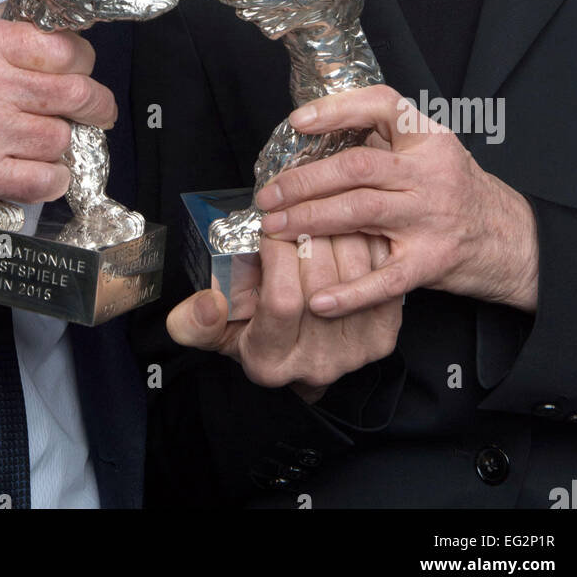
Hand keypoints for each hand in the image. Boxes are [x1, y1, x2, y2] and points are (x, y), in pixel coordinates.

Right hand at [0, 12, 117, 207]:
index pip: (65, 48)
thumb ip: (9, 25)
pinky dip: (53, 178)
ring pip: (62, 138)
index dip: (83, 62)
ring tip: (46, 139)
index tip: (82, 70)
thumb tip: (61, 22)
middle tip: (98, 110)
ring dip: (62, 142)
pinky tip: (43, 170)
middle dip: (96, 104)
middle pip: (76, 93)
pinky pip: (46, 180)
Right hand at [166, 232, 399, 400]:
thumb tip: (209, 302)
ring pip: (356, 275)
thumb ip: (194, 322)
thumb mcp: (211, 330)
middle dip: (310, 235)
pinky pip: (380, 278)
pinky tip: (350, 230)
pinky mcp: (382, 337)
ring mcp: (355, 353)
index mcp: (270, 362)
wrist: (299, 352)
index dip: (277, 254)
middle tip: (299, 211)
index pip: (282, 301)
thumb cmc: (251, 330)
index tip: (270, 227)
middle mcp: (316, 364)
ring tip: (323, 213)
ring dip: (341, 233)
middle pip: (322, 284)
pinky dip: (366, 246)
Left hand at [257, 86, 538, 315]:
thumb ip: (385, 139)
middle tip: (268, 195)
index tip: (297, 122)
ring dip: (309, 220)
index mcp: (428, 138)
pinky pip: (384, 279)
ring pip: (360, 212)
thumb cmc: (459, 191)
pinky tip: (319, 299)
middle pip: (356, 168)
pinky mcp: (431, 262)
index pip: (382, 105)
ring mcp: (431, 218)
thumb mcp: (432, 150)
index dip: (337, 110)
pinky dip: (350, 292)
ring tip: (274, 228)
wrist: (510, 239)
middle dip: (304, 181)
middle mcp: (430, 174)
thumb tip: (318, 133)